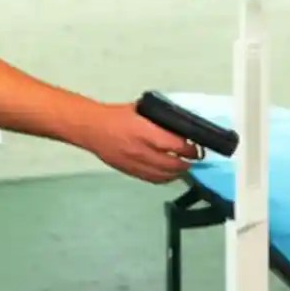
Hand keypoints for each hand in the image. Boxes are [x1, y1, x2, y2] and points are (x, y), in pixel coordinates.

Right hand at [83, 103, 199, 183]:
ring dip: (177, 172)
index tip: (197, 148)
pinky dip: (164, 178)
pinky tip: (169, 174)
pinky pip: (152, 179)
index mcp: (146, 132)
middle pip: (173, 164)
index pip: (176, 145)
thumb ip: (159, 119)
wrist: (93, 129)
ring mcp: (136, 164)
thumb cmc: (115, 116)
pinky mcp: (130, 172)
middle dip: (187, 162)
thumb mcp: (142, 110)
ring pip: (164, 175)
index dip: (190, 149)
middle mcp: (142, 151)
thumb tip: (176, 124)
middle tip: (194, 158)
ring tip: (184, 166)